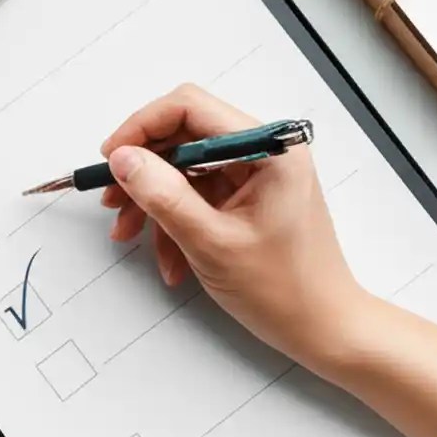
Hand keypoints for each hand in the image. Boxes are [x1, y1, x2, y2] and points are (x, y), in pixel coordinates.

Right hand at [101, 84, 368, 368]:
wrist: (324, 328)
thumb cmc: (283, 290)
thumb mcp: (211, 242)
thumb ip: (164, 196)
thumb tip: (123, 158)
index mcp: (268, 149)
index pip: (190, 108)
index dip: (142, 127)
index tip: (112, 159)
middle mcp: (265, 151)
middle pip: (185, 136)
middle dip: (144, 170)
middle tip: (112, 202)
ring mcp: (257, 174)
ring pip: (186, 169)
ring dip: (155, 202)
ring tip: (129, 235)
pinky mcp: (250, 197)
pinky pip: (200, 195)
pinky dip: (176, 222)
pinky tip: (169, 259)